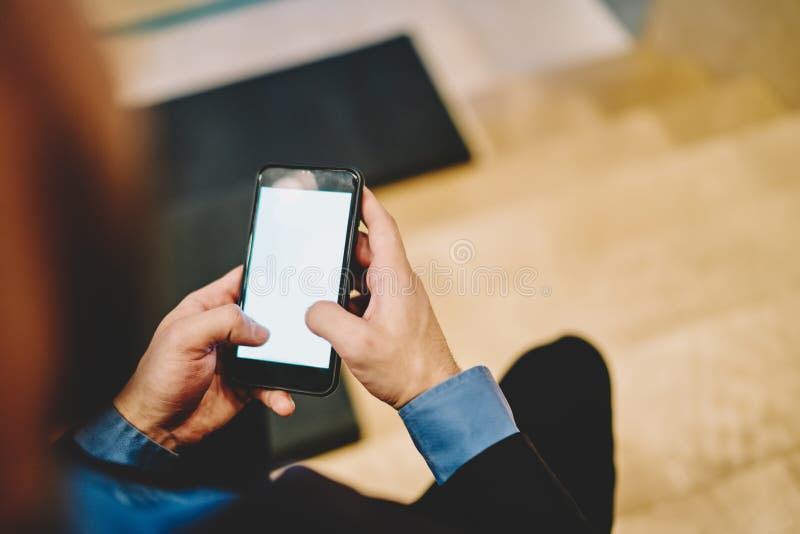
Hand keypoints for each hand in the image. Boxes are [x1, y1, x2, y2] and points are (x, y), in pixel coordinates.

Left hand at [114, 267, 293, 449]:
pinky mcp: (246, 384)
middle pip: (265, 315)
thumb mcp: (184, 337)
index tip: (286, 280)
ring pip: (273, 351)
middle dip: (283, 320)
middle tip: (298, 327)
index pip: (240, 281)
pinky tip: (281, 399)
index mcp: (207, 308)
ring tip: (292, 369)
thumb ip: (223, 321)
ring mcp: (238, 358)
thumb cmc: (158, 379)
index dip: (263, 277)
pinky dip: (280, 391)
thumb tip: (258, 327)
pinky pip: (272, 383)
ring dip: (286, 360)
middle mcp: (225, 330)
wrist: (158, 426)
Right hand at [305, 187, 459, 408]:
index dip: (367, 203)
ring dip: (343, 275)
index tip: (354, 186)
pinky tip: (334, 312)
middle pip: (368, 249)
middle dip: (341, 244)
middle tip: (315, 245)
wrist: (432, 393)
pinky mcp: (394, 316)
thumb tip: (312, 309)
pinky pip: (368, 295)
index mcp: (395, 279)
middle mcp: (399, 284)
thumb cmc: (406, 368)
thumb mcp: (357, 344)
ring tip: (319, 283)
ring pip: (366, 274)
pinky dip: (349, 296)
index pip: (382, 227)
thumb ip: (327, 320)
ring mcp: (398, 300)